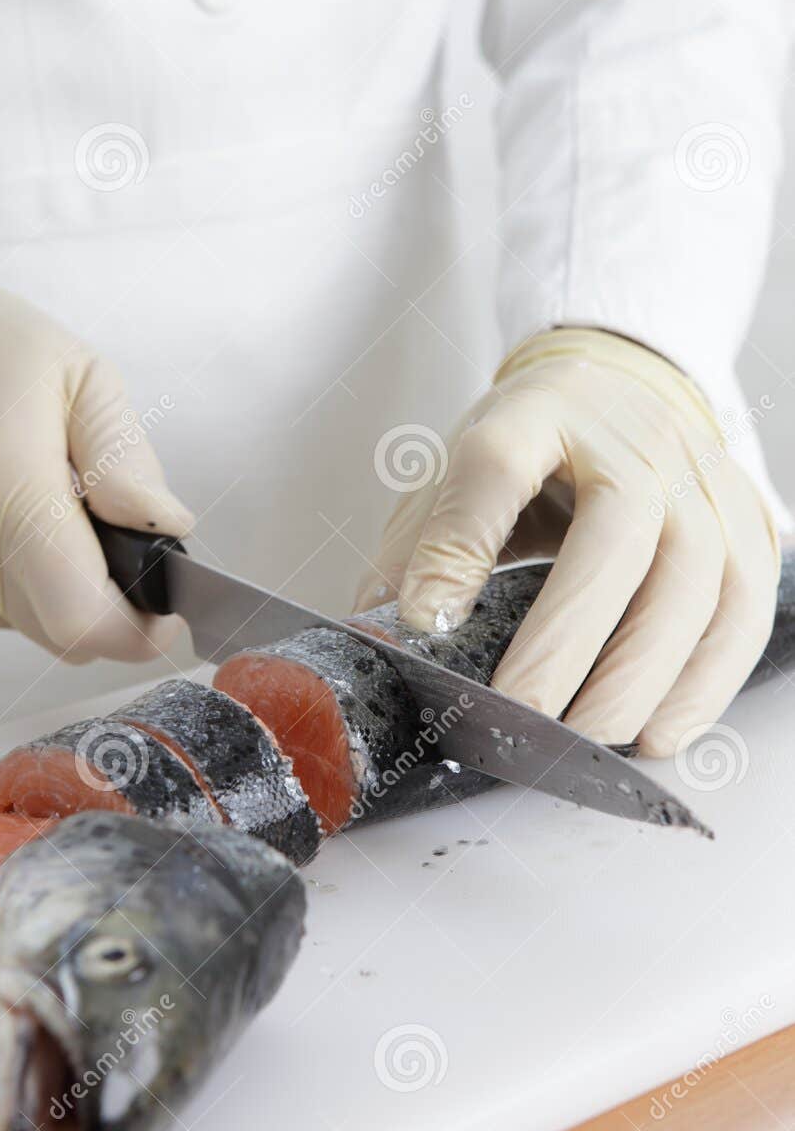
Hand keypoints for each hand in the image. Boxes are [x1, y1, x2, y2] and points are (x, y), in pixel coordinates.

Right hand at [0, 225, 191, 661]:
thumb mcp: (79, 373)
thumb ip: (127, 461)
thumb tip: (167, 528)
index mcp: (5, 489)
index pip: (82, 621)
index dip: (132, 631)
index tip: (159, 610)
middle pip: (54, 629)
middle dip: (92, 595)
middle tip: (85, 523)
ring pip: (10, 618)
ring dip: (35, 579)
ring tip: (11, 495)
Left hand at [355, 329, 779, 756]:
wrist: (624, 392)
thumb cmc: (532, 448)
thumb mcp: (455, 471)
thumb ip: (418, 549)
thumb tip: (384, 641)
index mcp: (536, 413)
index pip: (498, 466)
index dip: (461, 545)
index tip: (427, 622)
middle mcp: (631, 438)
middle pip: (618, 531)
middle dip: (570, 637)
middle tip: (527, 714)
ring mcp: (700, 478)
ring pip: (697, 578)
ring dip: (646, 674)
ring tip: (592, 738)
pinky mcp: (747, 521)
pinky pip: (745, 608)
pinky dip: (707, 680)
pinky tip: (661, 730)